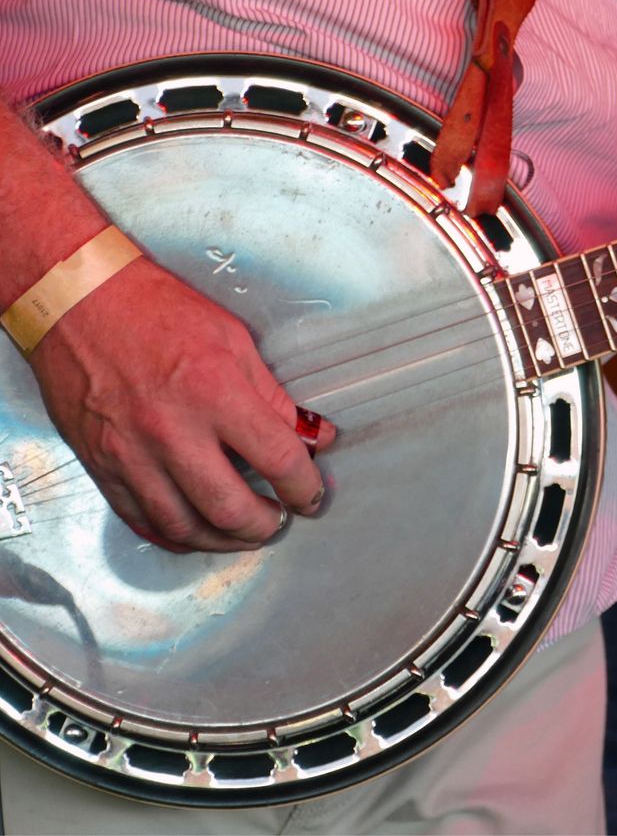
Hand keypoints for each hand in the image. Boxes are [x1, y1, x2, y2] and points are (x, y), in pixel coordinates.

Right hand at [27, 257, 334, 552]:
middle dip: (267, 525)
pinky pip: (143, 520)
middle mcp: (172, 431)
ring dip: (225, 540)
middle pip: (231, 509)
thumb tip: (314, 436)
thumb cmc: (157, 311)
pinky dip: (177, 536)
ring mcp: (132, 454)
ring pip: (185, 527)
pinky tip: (199, 531)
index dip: (306, 487)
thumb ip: (275, 398)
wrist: (77, 301)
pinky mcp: (103, 465)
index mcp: (215, 394)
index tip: (312, 495)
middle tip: (280, 518)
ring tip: (245, 531)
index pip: (278, 461)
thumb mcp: (234, 341)